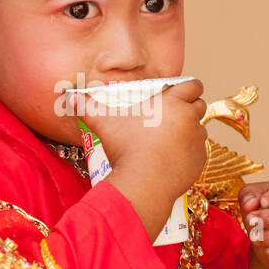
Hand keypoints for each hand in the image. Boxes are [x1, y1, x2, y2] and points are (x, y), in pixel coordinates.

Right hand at [71, 79, 207, 238]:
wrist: (142, 184)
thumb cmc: (124, 148)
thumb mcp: (103, 122)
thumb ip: (87, 106)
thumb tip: (69, 97)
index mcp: (173, 102)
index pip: (193, 84)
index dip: (187, 86)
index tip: (179, 91)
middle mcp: (190, 119)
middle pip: (200, 104)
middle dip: (190, 106)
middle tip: (173, 114)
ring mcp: (197, 141)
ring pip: (200, 129)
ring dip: (190, 130)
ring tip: (170, 138)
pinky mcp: (199, 161)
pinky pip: (198, 151)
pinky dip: (189, 152)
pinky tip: (172, 157)